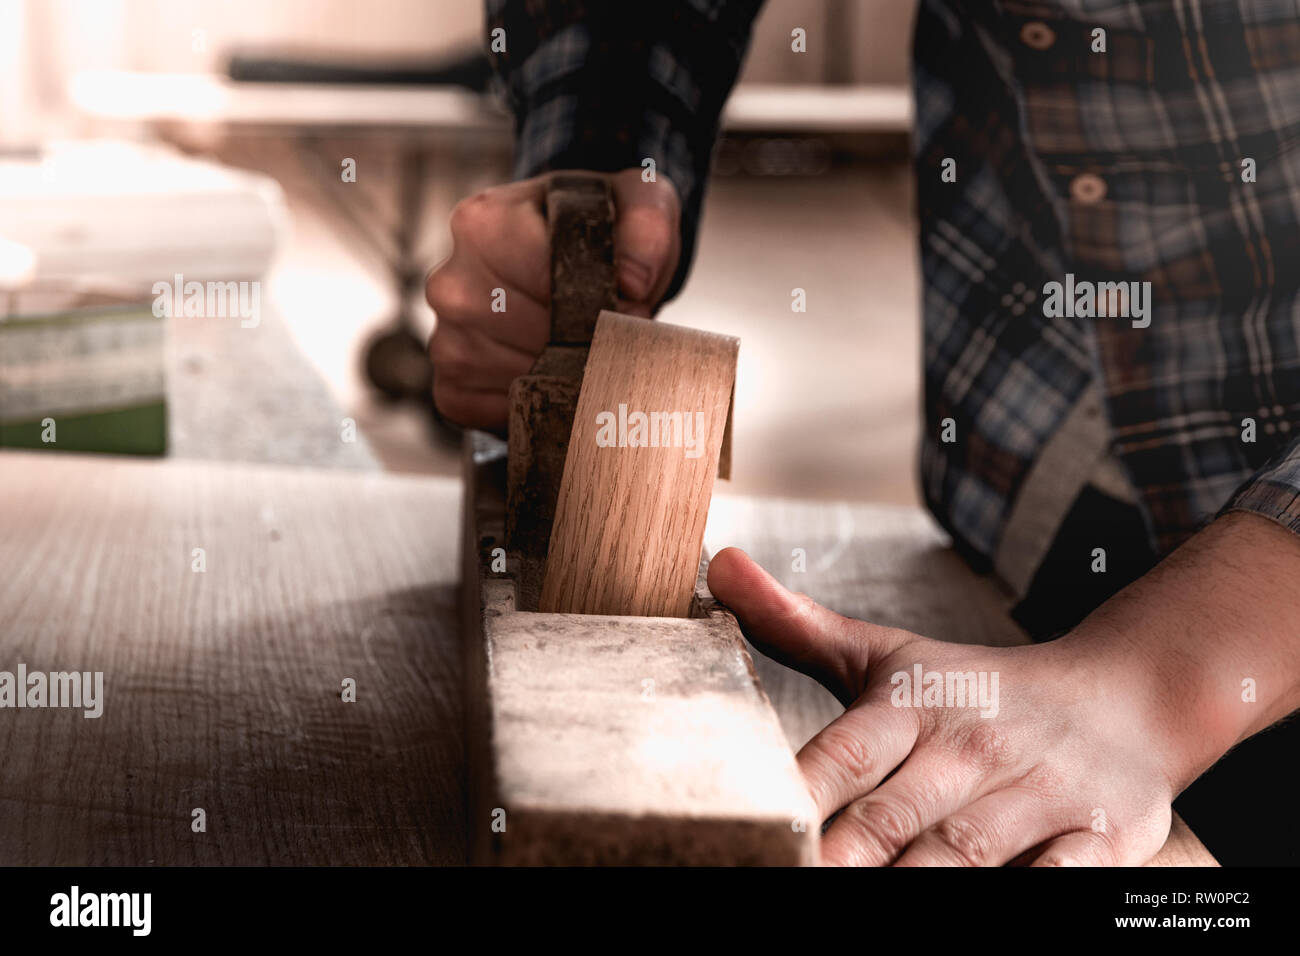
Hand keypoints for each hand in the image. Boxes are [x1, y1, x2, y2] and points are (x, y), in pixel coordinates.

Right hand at [425, 168, 680, 429]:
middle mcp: (450, 283)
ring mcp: (445, 338)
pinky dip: (539, 399)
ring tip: (577, 343)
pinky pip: (502, 411)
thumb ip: (645, 230)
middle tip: (604, 327)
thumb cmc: (596, 233)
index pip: (547, 282)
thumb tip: (633, 283)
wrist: (567, 257)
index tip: (622, 300)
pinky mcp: (452, 387)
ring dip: (565, 371)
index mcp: (483, 224)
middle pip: (537, 336)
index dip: (599, 300)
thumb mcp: (637, 207)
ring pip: (523, 379)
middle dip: (584, 339)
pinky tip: (551, 369)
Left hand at [706, 547, 1180, 865]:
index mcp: (915, 706)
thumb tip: (719, 565)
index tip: (760, 815)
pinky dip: (1027, 891)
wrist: (1126, 698)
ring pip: (963, 856)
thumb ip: (797, 625)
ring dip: (917, 883)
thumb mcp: (889, 654)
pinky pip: (1060, 877)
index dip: (803, 788)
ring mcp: (1037, 795)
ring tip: (856, 897)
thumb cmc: (980, 691)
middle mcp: (970, 750)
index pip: (846, 751)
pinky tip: (977, 904)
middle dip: (844, 854)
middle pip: (893, 817)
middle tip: (792, 869)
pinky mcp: (1100, 837)